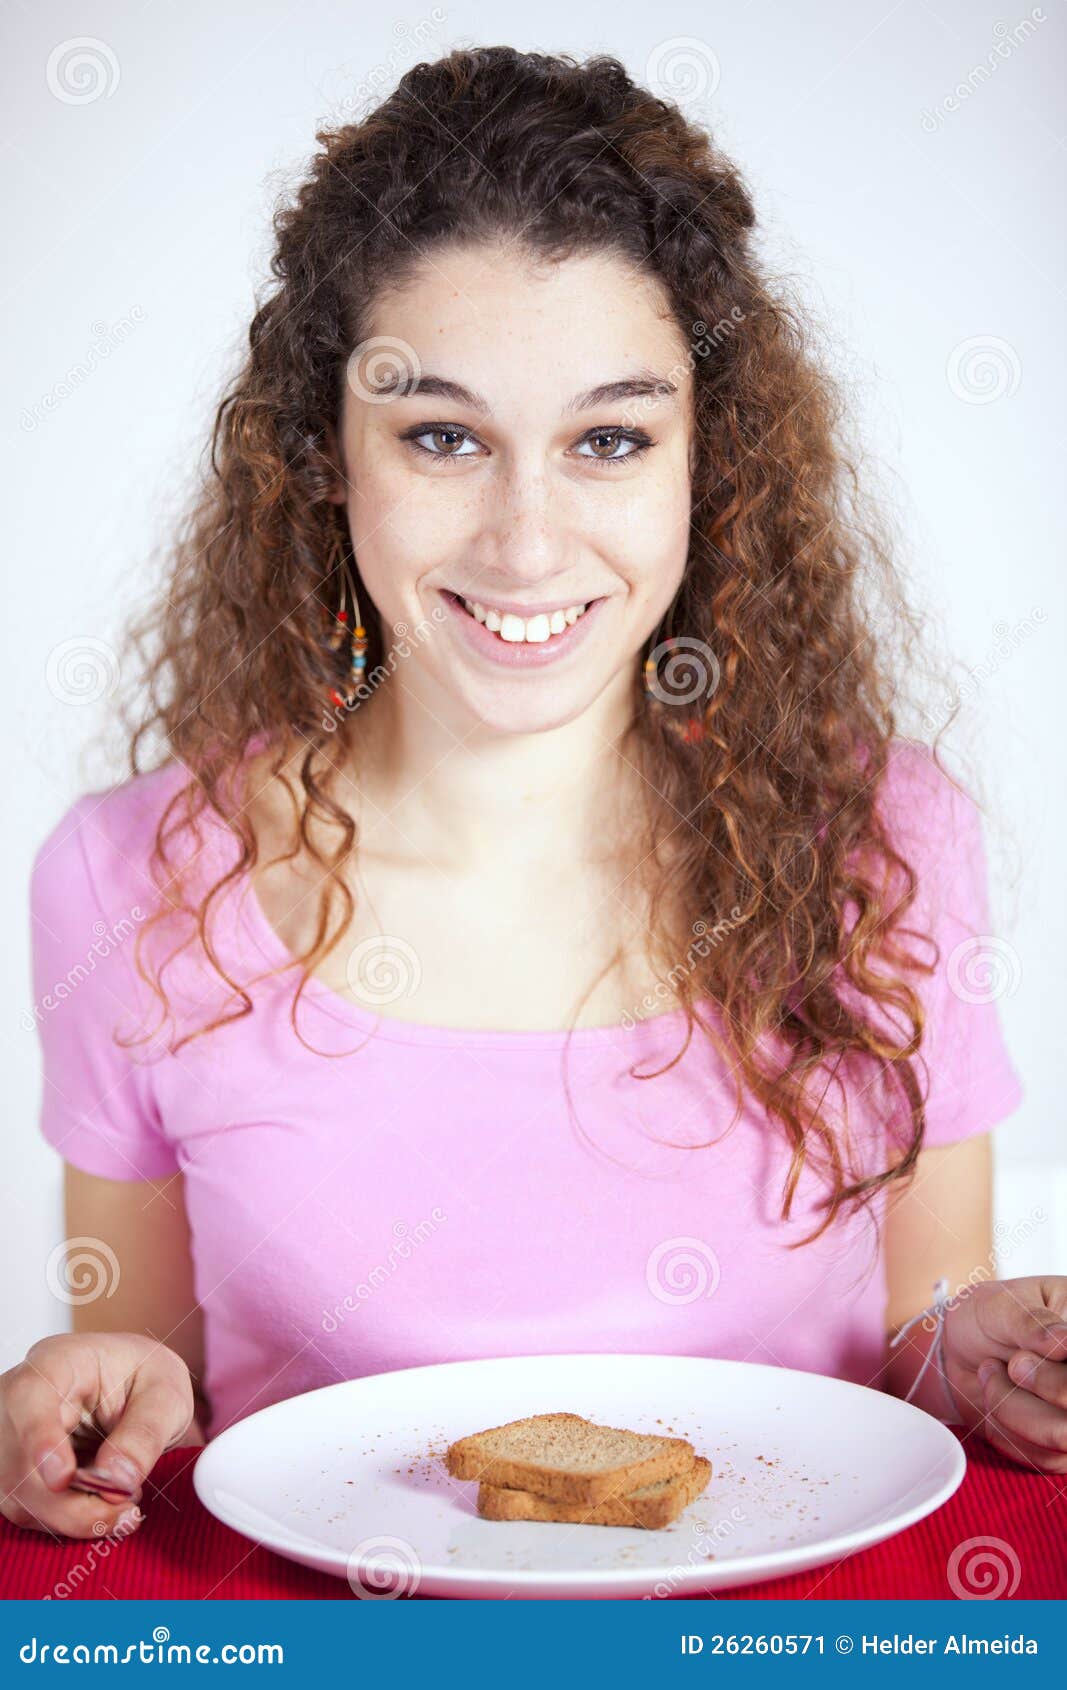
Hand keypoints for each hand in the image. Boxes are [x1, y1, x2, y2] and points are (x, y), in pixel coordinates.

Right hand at [0, 1331, 194, 1536]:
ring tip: (123, 1512)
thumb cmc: (148, 1380)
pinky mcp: (16, 1470)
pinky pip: (25, 1509)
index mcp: (59, 1361)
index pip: (30, 1396)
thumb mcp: (167, 1394)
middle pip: (18, 1459)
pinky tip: (102, 1512)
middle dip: (69, 1502)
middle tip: (126, 1513)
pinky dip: (64, 1521)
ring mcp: (12, 1436)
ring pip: (17, 1493)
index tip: (62, 1477)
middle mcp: (21, 1398)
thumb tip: (117, 1478)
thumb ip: (146, 1432)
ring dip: (69, 1517)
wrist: (138, 1392)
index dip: (38, 1439)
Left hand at [941, 1276, 1066, 1470]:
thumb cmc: (989, 1317)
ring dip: (1012, 1407)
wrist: (960, 1348)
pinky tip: (996, 1396)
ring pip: (1061, 1438)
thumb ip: (1032, 1321)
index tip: (1020, 1358)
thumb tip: (1065, 1342)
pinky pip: (1039, 1457)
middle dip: (1040, 1387)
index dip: (1057, 1381)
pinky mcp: (1060, 1449)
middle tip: (1013, 1363)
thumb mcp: (1002, 1304)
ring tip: (994, 1373)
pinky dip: (1005, 1429)